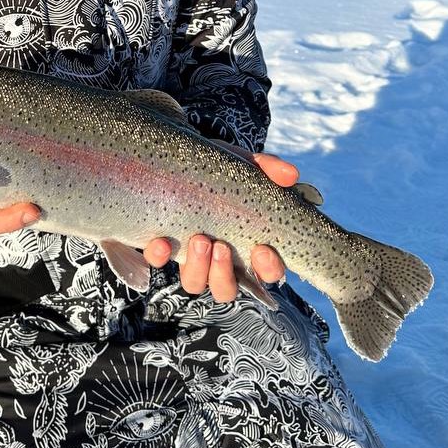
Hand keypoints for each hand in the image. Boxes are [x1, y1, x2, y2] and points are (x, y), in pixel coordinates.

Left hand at [142, 152, 296, 301]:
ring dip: (198, 268)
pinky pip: (157, 262)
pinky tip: (160, 240)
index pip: (267, 272)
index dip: (269, 269)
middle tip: (221, 246)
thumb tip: (290, 174)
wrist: (179, 157)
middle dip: (223, 274)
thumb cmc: (220, 170)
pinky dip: (158, 255)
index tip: (262, 248)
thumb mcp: (243, 164)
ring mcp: (188, 256)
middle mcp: (218, 259)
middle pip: (226, 289)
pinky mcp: (161, 246)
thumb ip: (267, 167)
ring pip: (195, 284)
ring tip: (198, 239)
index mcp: (246, 244)